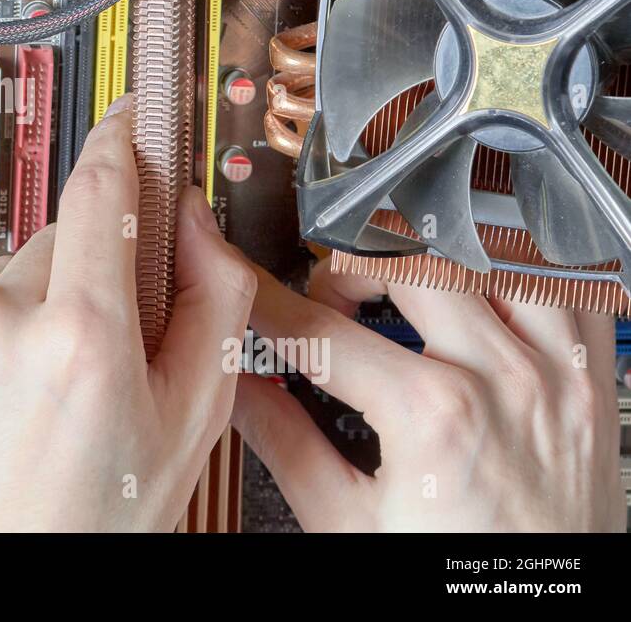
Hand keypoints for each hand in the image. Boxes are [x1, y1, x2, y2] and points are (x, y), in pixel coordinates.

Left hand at [0, 97, 254, 530]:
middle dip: (78, 277)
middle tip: (87, 355)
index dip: (121, 142)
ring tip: (25, 395)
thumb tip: (195, 221)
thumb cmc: (84, 525)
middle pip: (52, 242)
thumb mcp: (185, 425)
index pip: (103, 191)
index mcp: (82, 340)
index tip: (127, 119)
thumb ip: (212, 304)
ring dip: (16, 312)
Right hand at [233, 261, 623, 530]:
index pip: (321, 329)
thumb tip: (239, 387)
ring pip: (489, 254)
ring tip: (399, 287)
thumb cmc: (454, 580)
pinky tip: (483, 292)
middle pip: (405, 262)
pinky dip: (522, 273)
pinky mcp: (595, 380)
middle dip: (344, 270)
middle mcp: (505, 381)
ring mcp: (560, 374)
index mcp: (434, 417)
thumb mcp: (348, 523)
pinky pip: (572, 286)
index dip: (264, 302)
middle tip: (324, 303)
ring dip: (430, 258)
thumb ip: (286, 443)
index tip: (244, 288)